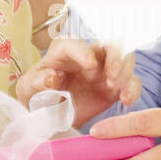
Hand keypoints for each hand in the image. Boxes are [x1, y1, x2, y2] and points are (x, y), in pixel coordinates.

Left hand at [15, 39, 140, 127]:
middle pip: (109, 44)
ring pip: (125, 59)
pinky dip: (133, 89)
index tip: (90, 66)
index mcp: (63, 52)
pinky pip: (131, 82)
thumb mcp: (27, 89)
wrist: (47, 115)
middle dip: (115, 57)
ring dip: (126, 72)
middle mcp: (87, 56)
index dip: (84, 52)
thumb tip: (54, 77)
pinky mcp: (114, 87)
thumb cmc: (35, 95)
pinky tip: (126, 101)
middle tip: (112, 77)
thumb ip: (37, 81)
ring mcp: (103, 71)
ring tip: (118, 91)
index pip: (76, 44)